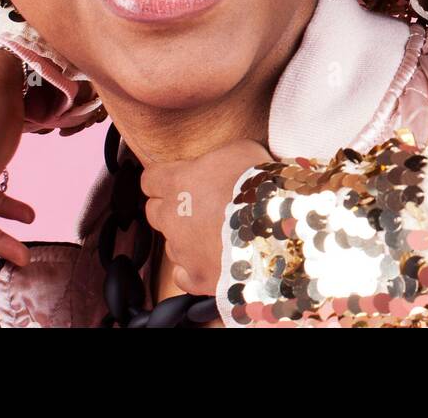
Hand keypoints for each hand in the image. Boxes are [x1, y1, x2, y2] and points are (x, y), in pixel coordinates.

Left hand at [141, 139, 271, 296]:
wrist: (277, 224)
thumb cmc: (259, 181)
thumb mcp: (238, 150)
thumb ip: (214, 159)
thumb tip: (214, 165)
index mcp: (177, 182)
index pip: (150, 179)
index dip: (162, 179)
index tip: (176, 180)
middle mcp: (171, 216)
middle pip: (154, 211)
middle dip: (170, 208)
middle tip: (198, 206)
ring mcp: (181, 249)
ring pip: (170, 243)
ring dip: (185, 239)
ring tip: (214, 235)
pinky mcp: (197, 276)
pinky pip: (181, 276)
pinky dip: (192, 269)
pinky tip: (210, 261)